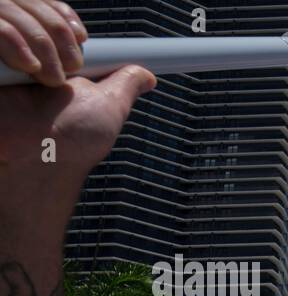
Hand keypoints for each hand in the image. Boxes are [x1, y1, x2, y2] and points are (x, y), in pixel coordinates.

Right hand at [0, 3, 154, 250]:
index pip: (47, 12)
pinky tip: (26, 68)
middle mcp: (18, 48)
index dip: (60, 16)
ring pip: (11, 7)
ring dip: (39, 42)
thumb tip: (146, 75)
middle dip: (56, 33)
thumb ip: (123, 84)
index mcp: (48, 56)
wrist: (37, 160)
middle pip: (32, 4)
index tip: (80, 37)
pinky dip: (12, 39)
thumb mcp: (108, 107)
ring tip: (46, 80)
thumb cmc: (70, 143)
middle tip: (65, 72)